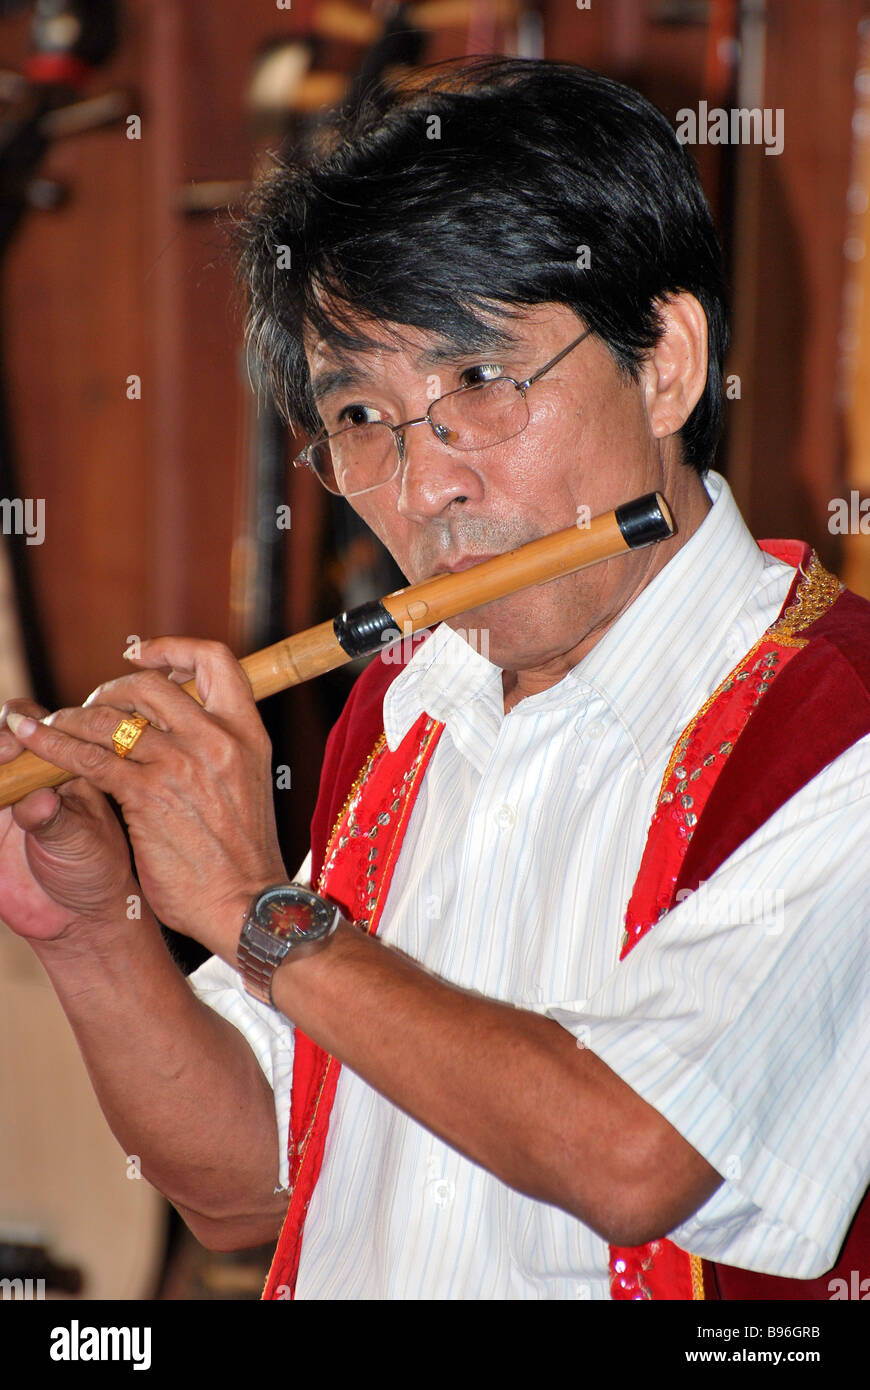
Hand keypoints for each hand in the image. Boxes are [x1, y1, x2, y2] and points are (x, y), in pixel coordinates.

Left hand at [3, 639, 286, 960]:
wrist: (245, 904)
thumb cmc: (242, 854)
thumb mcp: (247, 782)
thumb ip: (218, 747)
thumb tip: (179, 723)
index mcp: (247, 732)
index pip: (214, 660)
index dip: (170, 648)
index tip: (139, 654)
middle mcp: (217, 739)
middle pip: (150, 683)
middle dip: (109, 689)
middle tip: (92, 708)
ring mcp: (181, 764)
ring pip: (112, 718)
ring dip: (72, 717)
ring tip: (50, 726)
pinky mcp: (147, 794)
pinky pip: (89, 757)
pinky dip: (53, 744)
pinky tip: (33, 739)